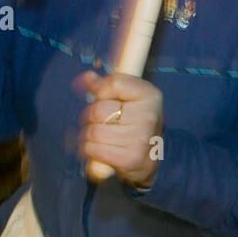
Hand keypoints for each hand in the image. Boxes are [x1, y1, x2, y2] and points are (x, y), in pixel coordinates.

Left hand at [77, 71, 163, 187]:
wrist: (150, 157)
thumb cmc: (135, 122)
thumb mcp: (128, 98)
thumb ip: (106, 85)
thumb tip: (86, 77)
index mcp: (150, 96)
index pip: (114, 84)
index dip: (101, 91)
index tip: (103, 97)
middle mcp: (148, 116)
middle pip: (98, 110)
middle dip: (90, 116)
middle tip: (99, 120)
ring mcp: (139, 139)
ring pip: (93, 131)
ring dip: (87, 134)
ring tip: (98, 135)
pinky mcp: (129, 159)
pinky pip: (92, 149)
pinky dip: (88, 149)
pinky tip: (98, 147)